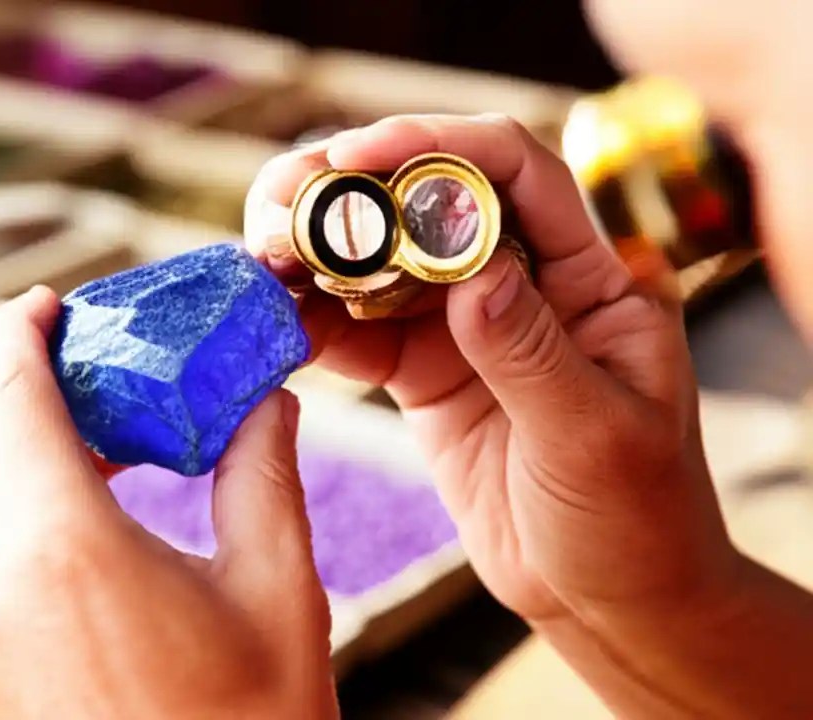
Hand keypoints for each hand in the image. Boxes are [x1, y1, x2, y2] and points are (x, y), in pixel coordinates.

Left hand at [0, 287, 337, 719]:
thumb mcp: (277, 594)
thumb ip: (264, 476)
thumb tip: (268, 401)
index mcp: (62, 547)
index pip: (6, 394)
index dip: (18, 330)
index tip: (50, 306)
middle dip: (17, 402)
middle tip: (95, 397)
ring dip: (6, 469)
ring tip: (92, 470)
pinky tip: (75, 552)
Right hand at [247, 114, 740, 623]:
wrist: (607, 596)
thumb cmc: (636, 516)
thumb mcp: (597, 434)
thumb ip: (531, 351)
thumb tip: (472, 273)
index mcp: (592, 275)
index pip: (514, 172)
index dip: (434, 146)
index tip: (358, 155)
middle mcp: (523, 281)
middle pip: (427, 201)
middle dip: (352, 190)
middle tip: (284, 200)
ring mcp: (465, 326)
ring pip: (380, 260)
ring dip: (317, 250)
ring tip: (262, 253)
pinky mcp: (423, 373)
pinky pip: (357, 332)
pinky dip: (312, 323)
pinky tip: (273, 320)